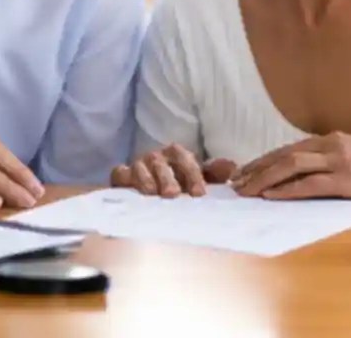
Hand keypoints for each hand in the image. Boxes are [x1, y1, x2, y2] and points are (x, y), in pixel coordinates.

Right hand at [109, 144, 237, 197]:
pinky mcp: (122, 176)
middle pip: (161, 161)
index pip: (185, 158)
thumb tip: (232, 167)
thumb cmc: (180, 185)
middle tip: (173, 194)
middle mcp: (157, 157)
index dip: (192, 174)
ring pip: (140, 166)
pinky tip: (131, 191)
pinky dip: (125, 179)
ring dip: (147, 179)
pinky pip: (119, 172)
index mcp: (176, 155)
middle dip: (168, 177)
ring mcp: (138, 165)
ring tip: (153, 194)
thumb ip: (214, 174)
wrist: (153, 194)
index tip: (199, 194)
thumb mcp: (199, 180)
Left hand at [230, 132, 350, 199]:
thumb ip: (330, 156)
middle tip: (236, 182)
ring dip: (264, 178)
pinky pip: (310, 185)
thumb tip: (303, 170)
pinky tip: (271, 196)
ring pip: (291, 166)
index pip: (288, 149)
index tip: (245, 171)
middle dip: (256, 169)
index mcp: (331, 139)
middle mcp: (330, 146)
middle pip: (283, 155)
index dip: (263, 160)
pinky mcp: (348, 180)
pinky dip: (288, 190)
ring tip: (246, 190)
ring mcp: (339, 162)